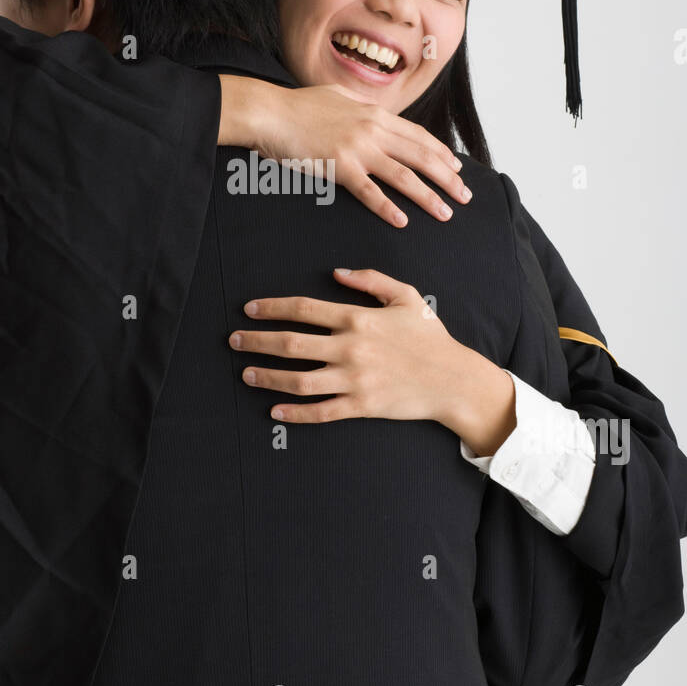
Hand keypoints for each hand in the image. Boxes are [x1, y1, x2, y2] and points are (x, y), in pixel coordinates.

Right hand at [218, 76, 471, 226]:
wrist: (270, 112)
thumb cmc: (298, 106)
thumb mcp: (338, 98)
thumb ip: (362, 107)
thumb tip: (377, 112)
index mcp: (374, 114)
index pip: (418, 136)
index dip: (441, 153)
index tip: (457, 168)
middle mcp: (373, 130)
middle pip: (421, 156)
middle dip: (448, 178)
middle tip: (466, 196)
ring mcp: (357, 149)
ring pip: (404, 176)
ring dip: (428, 196)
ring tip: (446, 213)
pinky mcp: (339, 167)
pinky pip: (369, 192)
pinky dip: (388, 208)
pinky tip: (402, 221)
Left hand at [228, 267, 464, 423]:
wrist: (453, 379)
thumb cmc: (429, 335)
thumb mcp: (405, 296)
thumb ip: (370, 280)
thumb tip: (336, 272)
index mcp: (358, 318)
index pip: (304, 309)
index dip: (272, 308)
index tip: (250, 309)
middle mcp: (350, 348)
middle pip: (291, 343)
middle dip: (256, 341)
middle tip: (233, 341)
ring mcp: (354, 380)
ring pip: (298, 380)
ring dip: (267, 376)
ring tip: (246, 373)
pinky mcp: (361, 406)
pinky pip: (321, 412)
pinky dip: (295, 413)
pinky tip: (275, 412)